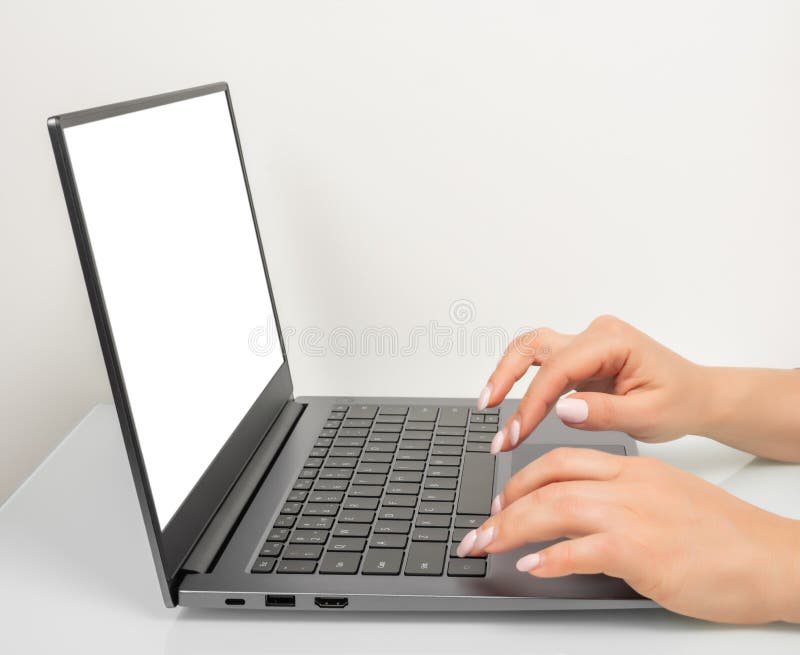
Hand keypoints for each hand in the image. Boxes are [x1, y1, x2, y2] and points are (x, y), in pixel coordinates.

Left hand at [457, 447, 799, 622]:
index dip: (524, 477)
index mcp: (633, 470)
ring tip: (486, 544)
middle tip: (480, 529)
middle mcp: (628, 486)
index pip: (563, 460)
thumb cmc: (724, 537)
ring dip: (511, 527)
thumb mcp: (666, 503)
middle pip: (549, 481)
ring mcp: (634, 515)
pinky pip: (581, 549)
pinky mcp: (642, 551)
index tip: (504, 498)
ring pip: (556, 508)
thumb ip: (621, 505)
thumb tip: (579, 528)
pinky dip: (550, 557)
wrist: (772, 558)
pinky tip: (531, 566)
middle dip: (505, 504)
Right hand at [478, 315, 709, 452]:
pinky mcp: (580, 358)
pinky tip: (513, 406)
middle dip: (505, 376)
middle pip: (535, 345)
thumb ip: (605, 413)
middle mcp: (595, 335)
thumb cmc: (680, 401)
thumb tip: (561, 409)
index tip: (515, 434)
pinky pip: (543, 365)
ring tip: (488, 405)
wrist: (696, 396)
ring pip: (532, 350)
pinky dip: (523, 383)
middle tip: (486, 408)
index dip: (532, 402)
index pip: (559, 368)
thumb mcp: (650, 416)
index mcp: (613, 342)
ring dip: (507, 374)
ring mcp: (586, 344)